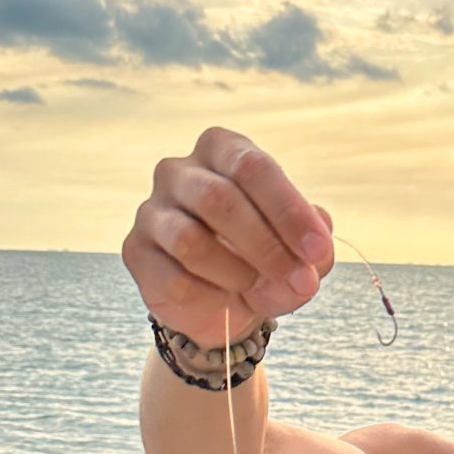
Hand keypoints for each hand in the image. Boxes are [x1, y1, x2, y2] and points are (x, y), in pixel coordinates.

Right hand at [121, 127, 334, 348]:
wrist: (221, 303)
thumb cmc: (264, 261)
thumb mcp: (300, 255)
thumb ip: (313, 252)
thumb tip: (314, 259)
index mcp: (222, 150)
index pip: (253, 167)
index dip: (289, 210)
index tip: (317, 250)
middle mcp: (179, 171)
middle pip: (219, 200)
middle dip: (267, 246)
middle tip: (299, 280)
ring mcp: (151, 210)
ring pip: (191, 241)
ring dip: (236, 272)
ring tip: (253, 287)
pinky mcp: (136, 251)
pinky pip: (173, 278)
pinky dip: (209, 297)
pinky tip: (222, 299)